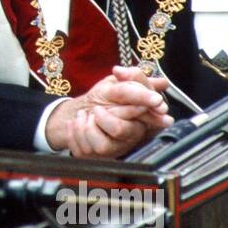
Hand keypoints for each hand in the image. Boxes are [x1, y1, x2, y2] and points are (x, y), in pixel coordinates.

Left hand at [46, 66, 173, 158]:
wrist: (84, 110)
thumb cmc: (107, 98)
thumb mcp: (119, 83)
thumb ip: (129, 76)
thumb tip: (119, 70)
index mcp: (142, 121)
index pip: (149, 117)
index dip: (147, 106)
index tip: (154, 103)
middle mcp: (130, 139)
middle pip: (119, 130)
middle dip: (103, 117)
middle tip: (97, 109)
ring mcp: (112, 150)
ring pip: (100, 145)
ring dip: (85, 125)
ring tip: (85, 116)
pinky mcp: (94, 156)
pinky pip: (81, 150)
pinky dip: (73, 132)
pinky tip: (76, 123)